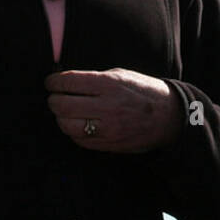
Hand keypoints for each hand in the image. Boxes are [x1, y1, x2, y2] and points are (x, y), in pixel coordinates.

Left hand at [45, 68, 183, 152]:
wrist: (168, 117)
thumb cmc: (143, 91)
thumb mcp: (121, 75)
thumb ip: (94, 78)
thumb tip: (65, 80)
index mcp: (109, 84)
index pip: (68, 82)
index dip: (53, 81)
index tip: (51, 82)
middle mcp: (106, 106)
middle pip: (62, 105)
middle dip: (53, 99)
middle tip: (55, 96)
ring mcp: (107, 128)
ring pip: (66, 125)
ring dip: (60, 117)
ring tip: (65, 111)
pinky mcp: (108, 144)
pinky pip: (78, 139)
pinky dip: (72, 131)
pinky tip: (78, 123)